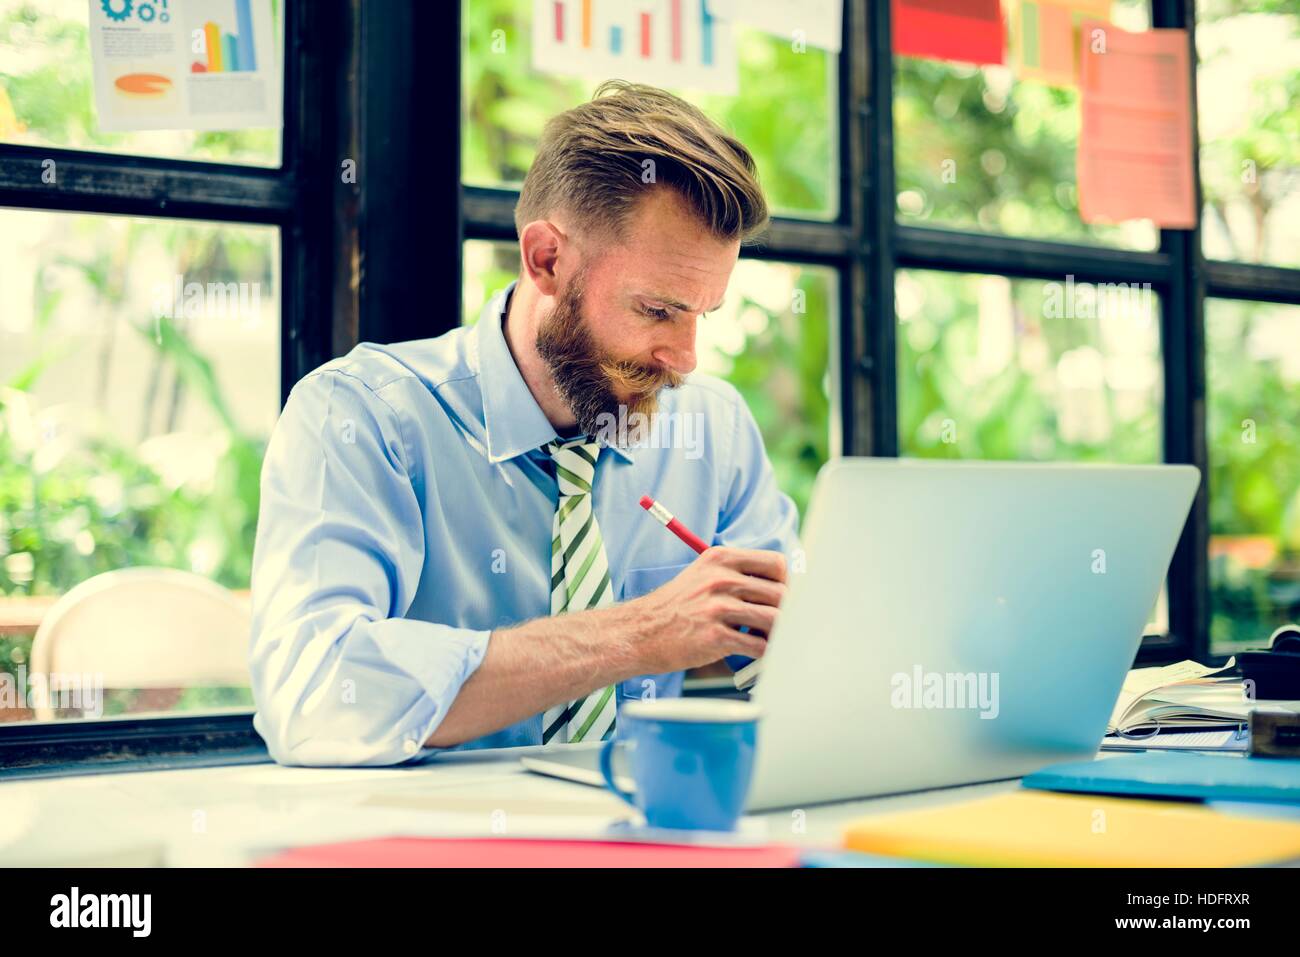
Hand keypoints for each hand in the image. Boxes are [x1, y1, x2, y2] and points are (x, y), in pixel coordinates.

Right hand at [624, 546, 786, 672]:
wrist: (639, 631)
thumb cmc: (675, 607)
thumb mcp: (702, 576)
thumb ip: (736, 576)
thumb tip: (780, 589)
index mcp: (721, 559)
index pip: (776, 564)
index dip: (786, 583)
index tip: (783, 597)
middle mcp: (721, 579)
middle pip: (780, 593)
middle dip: (786, 612)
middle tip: (781, 625)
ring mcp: (717, 607)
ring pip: (773, 620)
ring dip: (778, 634)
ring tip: (771, 641)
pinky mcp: (715, 636)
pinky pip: (758, 646)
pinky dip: (765, 654)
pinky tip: (757, 655)